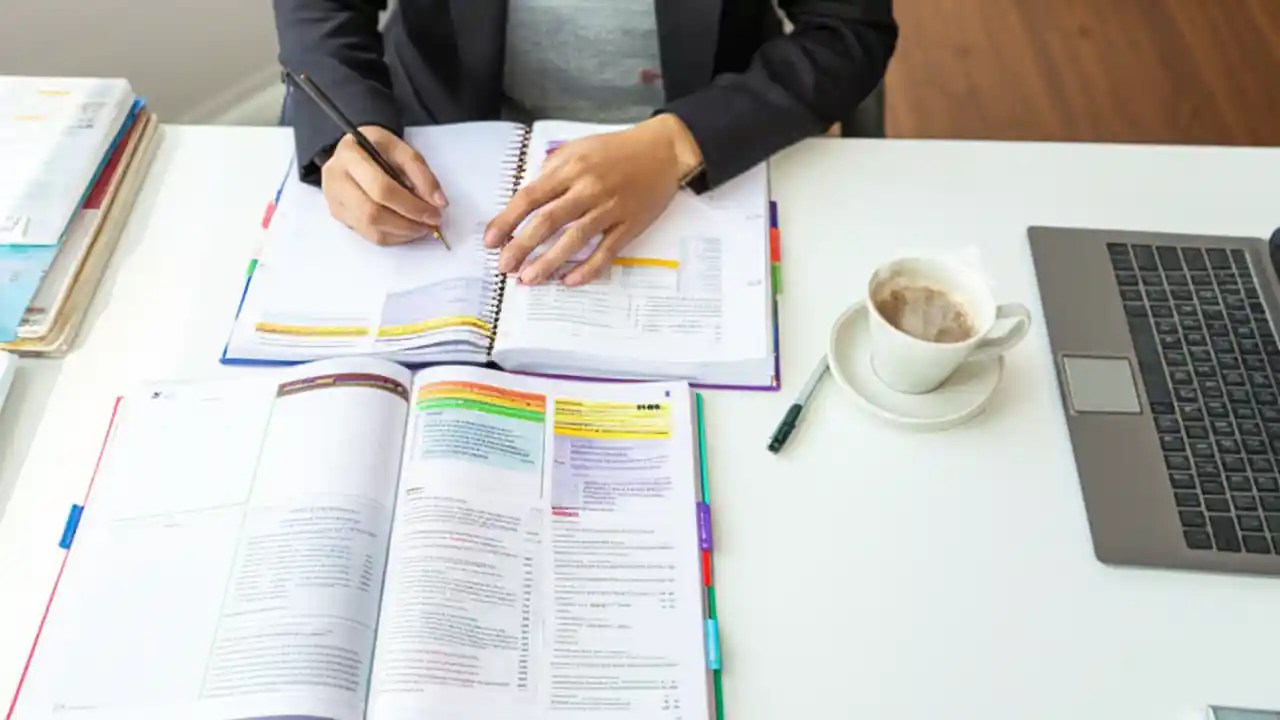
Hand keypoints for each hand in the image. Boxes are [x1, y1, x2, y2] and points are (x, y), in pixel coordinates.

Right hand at [321, 126, 448, 245]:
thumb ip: (421, 173)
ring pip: (369, 228)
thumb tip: (439, 203)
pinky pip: (368, 235)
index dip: (411, 205)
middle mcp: (335, 178)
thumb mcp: (401, 148)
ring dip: (402, 233)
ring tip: (422, 227)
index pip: (381, 188)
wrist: (354, 151)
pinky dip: (393, 237)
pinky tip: (407, 229)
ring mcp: (334, 199)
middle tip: (431, 224)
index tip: (436, 213)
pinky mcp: (338, 214)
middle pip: (372, 213)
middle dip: (407, 223)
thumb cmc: (379, 149)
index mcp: (350, 155)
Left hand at [484, 114, 702, 285]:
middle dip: (521, 246)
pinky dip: (588, 268)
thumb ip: (552, 171)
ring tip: (529, 279)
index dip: (507, 220)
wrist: (663, 151)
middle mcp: (588, 189)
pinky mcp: (629, 225)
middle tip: (504, 266)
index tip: (490, 240)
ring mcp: (610, 209)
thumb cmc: (617, 149)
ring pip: (574, 240)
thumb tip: (529, 198)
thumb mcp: (578, 148)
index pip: (531, 197)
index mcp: (571, 168)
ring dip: (549, 262)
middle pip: (548, 221)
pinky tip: (570, 281)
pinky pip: (606, 252)